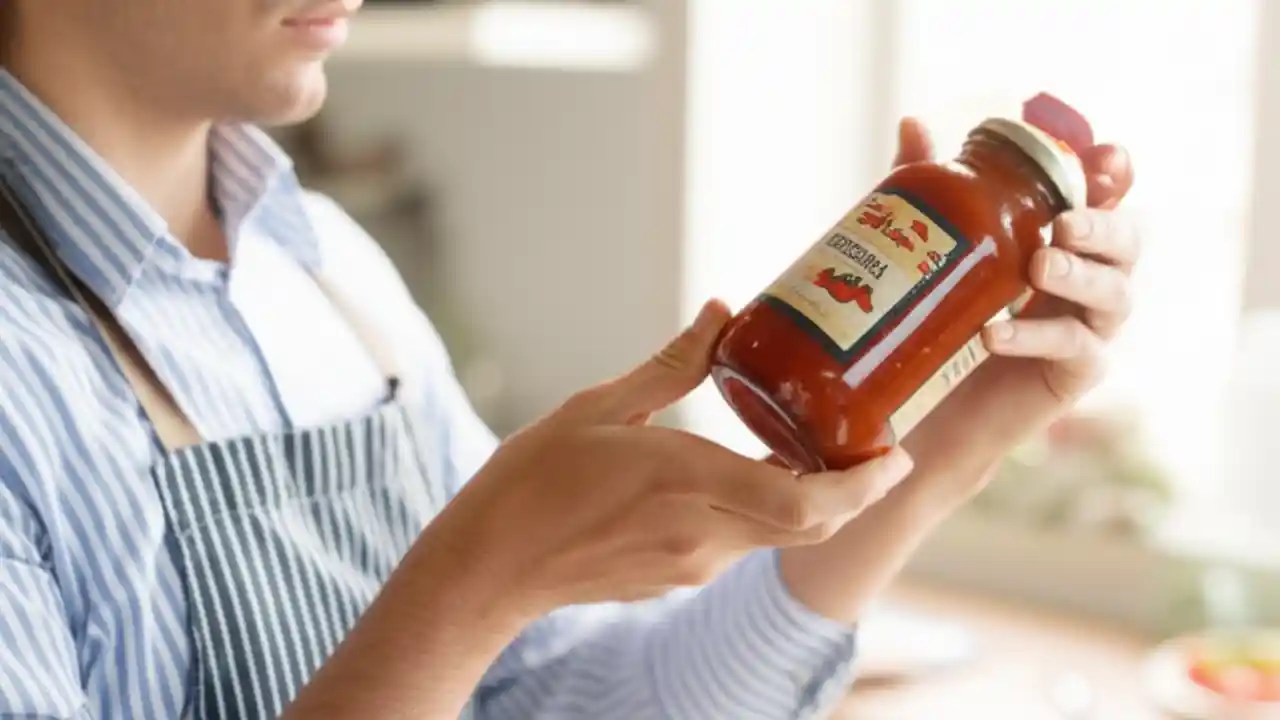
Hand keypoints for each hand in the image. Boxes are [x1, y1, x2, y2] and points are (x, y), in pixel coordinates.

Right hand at [424, 301, 913, 620]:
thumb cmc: (533, 482)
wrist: (491, 566)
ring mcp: (693, 564)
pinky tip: (757, 473)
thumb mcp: (600, 406)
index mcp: (685, 481)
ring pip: (780, 534)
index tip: (896, 452)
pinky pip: (744, 543)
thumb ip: (672, 364)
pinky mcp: (679, 576)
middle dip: (857, 491)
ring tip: (821, 447)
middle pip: (811, 524)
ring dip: (813, 498)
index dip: (863, 482)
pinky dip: (769, 511)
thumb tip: (722, 313)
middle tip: (881, 447)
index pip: (805, 499)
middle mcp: (702, 534)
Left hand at [893, 117, 1138, 499]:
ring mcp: (1086, 330)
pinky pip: (1075, 349)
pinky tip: (996, 334)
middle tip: (1063, 222)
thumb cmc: (937, 327)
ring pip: (1116, 293)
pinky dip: (1037, 336)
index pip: (1106, 199)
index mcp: (1062, 244)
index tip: (1106, 157)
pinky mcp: (1073, 376)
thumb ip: (930, 192)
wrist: (924, 415)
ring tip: (1038, 266)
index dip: (1116, 175)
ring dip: (1081, 274)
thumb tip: (914, 121)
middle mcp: (1084, 283)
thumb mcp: (929, 253)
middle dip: (1104, 223)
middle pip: (1128, 241)